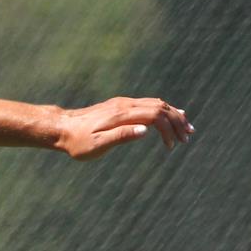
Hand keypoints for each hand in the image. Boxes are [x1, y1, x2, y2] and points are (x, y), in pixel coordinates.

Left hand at [53, 97, 192, 160]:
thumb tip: (145, 131)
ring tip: (186, 128)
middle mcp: (125, 105)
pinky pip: (147, 104)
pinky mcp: (121, 106)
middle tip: (188, 137)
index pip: (155, 116)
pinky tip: (171, 115)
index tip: (171, 146)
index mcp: (121, 114)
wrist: (61, 129)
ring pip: (155, 103)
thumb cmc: (77, 142)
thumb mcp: (97, 145)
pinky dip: (163, 110)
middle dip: (177, 121)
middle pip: (160, 107)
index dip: (168, 129)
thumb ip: (121, 136)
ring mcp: (123, 103)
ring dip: (173, 115)